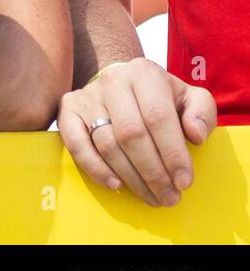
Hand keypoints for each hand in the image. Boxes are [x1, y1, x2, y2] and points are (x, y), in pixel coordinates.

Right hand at [57, 58, 216, 205]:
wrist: (121, 83)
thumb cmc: (160, 97)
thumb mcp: (189, 97)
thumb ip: (201, 112)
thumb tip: (195, 135)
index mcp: (144, 73)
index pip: (158, 117)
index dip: (172, 154)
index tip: (184, 182)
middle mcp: (112, 80)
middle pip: (131, 134)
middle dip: (153, 172)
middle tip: (168, 197)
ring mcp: (87, 95)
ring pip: (106, 143)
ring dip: (130, 177)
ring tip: (150, 197)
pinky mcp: (68, 109)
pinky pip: (76, 143)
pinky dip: (94, 167)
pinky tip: (115, 185)